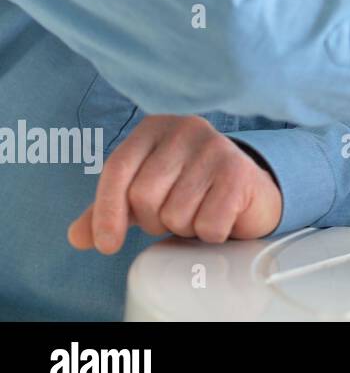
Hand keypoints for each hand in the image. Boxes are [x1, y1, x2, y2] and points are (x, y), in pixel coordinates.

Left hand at [67, 115, 282, 253]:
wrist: (250, 189)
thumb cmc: (191, 188)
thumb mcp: (145, 193)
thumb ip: (109, 210)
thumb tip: (76, 237)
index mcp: (155, 127)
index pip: (117, 169)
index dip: (106, 211)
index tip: (107, 244)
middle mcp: (186, 128)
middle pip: (144, 195)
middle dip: (154, 219)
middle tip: (173, 215)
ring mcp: (216, 147)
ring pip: (175, 213)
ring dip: (185, 226)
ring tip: (199, 211)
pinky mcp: (240, 172)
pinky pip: (207, 223)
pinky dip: (210, 233)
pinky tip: (221, 216)